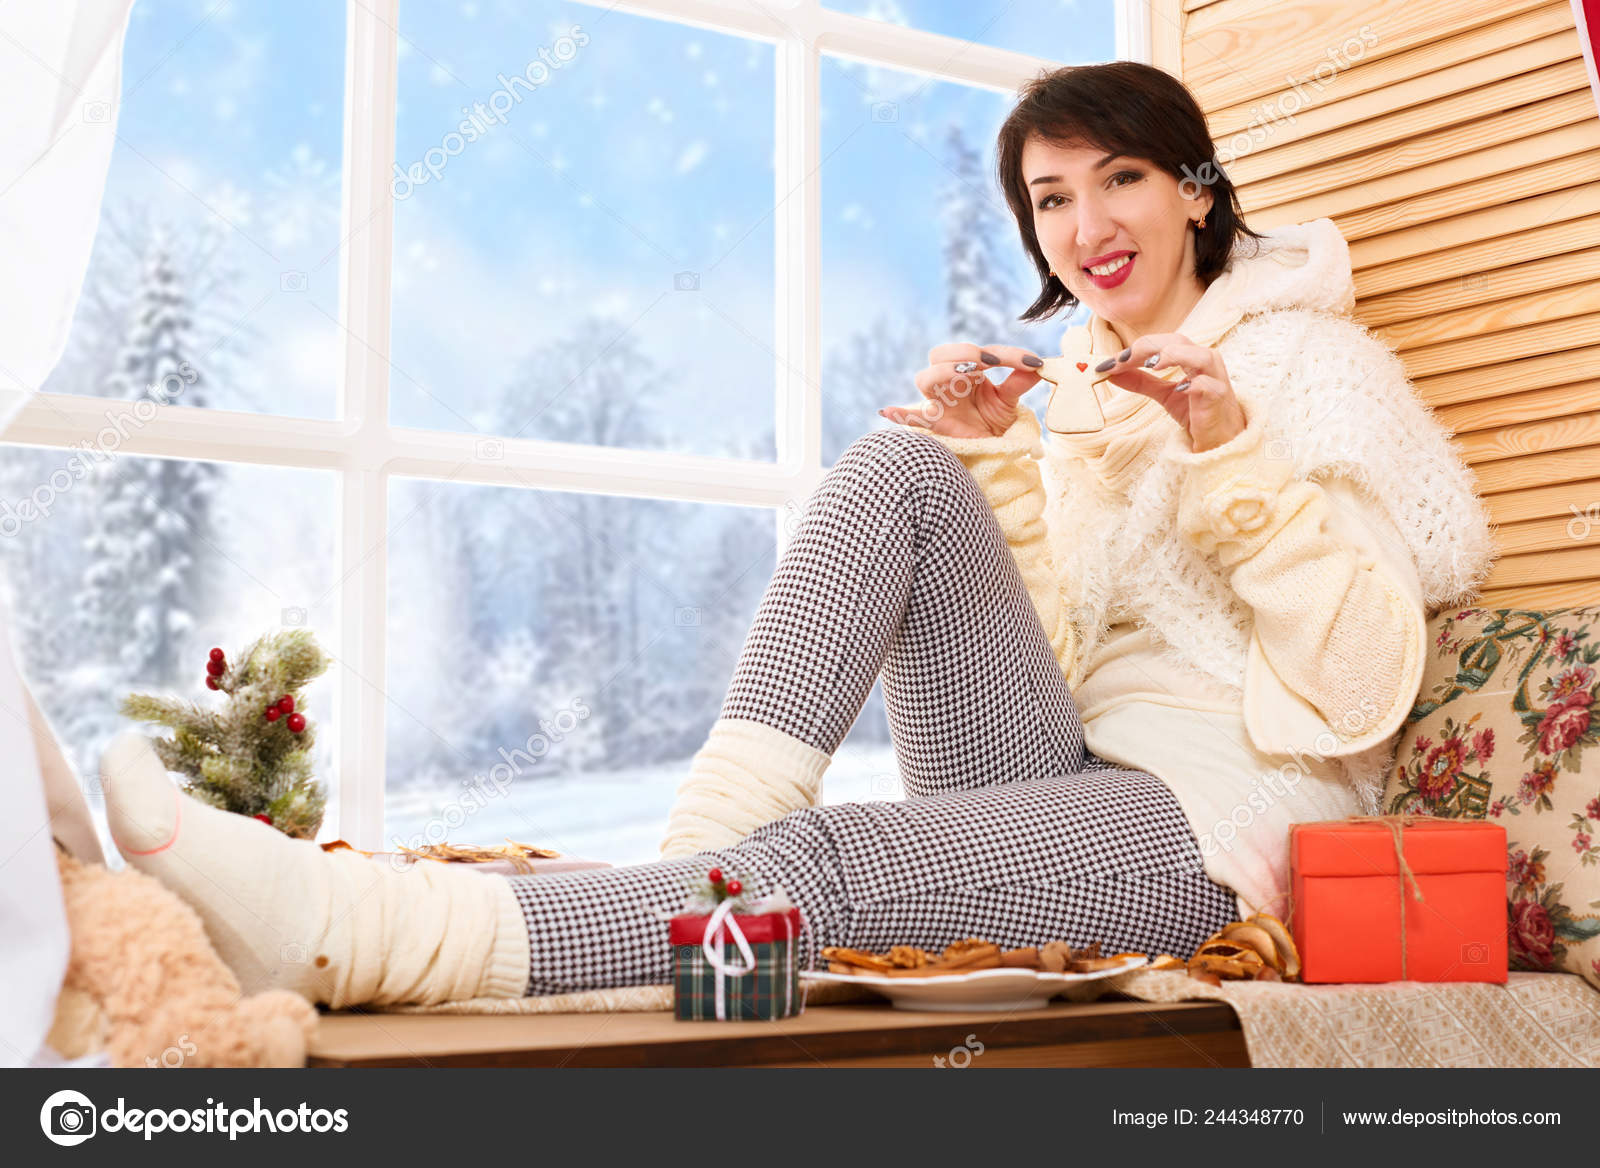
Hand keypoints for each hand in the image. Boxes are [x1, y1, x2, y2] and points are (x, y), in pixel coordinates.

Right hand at [879, 342, 1044, 437]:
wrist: (990, 450)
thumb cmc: (995, 421)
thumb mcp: (1010, 400)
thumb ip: (1020, 381)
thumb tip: (1038, 366)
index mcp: (967, 371)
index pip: (981, 352)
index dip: (1005, 354)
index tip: (1029, 361)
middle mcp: (948, 382)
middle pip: (940, 354)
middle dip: (962, 353)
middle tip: (987, 361)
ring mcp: (938, 402)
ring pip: (925, 378)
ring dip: (944, 372)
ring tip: (967, 374)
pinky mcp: (934, 425)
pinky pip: (910, 418)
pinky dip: (899, 415)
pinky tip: (887, 411)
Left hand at [1096, 332, 1246, 452]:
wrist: (1218, 438)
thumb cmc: (1195, 410)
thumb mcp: (1163, 393)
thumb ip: (1140, 380)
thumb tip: (1110, 371)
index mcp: (1190, 356)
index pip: (1161, 343)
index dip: (1135, 349)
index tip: (1108, 363)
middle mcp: (1204, 361)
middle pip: (1178, 341)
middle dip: (1147, 348)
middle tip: (1122, 360)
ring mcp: (1215, 378)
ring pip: (1200, 355)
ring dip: (1174, 355)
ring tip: (1151, 364)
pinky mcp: (1219, 397)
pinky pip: (1208, 385)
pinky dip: (1194, 384)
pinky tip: (1179, 388)